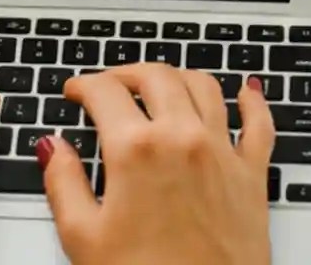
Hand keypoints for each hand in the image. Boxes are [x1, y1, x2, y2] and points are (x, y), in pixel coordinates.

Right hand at [41, 64, 275, 264]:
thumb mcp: (83, 237)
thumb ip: (63, 182)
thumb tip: (52, 147)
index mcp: (136, 150)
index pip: (105, 91)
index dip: (84, 84)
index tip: (76, 90)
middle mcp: (182, 138)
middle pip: (155, 76)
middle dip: (127, 73)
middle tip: (111, 85)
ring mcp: (222, 152)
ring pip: (203, 85)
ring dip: (177, 77)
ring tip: (160, 85)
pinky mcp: (252, 173)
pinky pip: (258, 122)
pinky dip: (251, 101)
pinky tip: (244, 92)